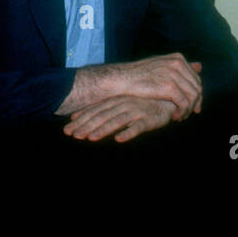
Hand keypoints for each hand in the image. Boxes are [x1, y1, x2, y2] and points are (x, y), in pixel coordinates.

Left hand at [62, 95, 176, 142]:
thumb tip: (78, 117)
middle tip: (72, 135)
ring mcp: (135, 111)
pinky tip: (119, 139)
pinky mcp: (148, 119)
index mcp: (115, 100)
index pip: (95, 110)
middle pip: (102, 116)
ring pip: (116, 121)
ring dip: (103, 130)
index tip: (68, 128)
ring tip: (90, 138)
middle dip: (86, 125)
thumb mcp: (120, 103)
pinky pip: (137, 127)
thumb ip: (102, 109)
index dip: (82, 119)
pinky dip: (128, 132)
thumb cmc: (142, 101)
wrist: (169, 97)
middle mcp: (123, 103)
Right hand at [111, 54, 202, 118]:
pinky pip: (184, 103)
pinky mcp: (170, 87)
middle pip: (197, 87)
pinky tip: (175, 117)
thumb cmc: (140, 75)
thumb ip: (181, 67)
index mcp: (178, 58)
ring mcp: (174, 74)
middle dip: (195, 103)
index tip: (192, 106)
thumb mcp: (162, 66)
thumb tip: (200, 65)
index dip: (196, 94)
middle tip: (187, 114)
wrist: (123, 80)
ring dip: (188, 110)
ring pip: (193, 96)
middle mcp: (178, 63)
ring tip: (180, 117)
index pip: (196, 78)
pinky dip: (182, 113)